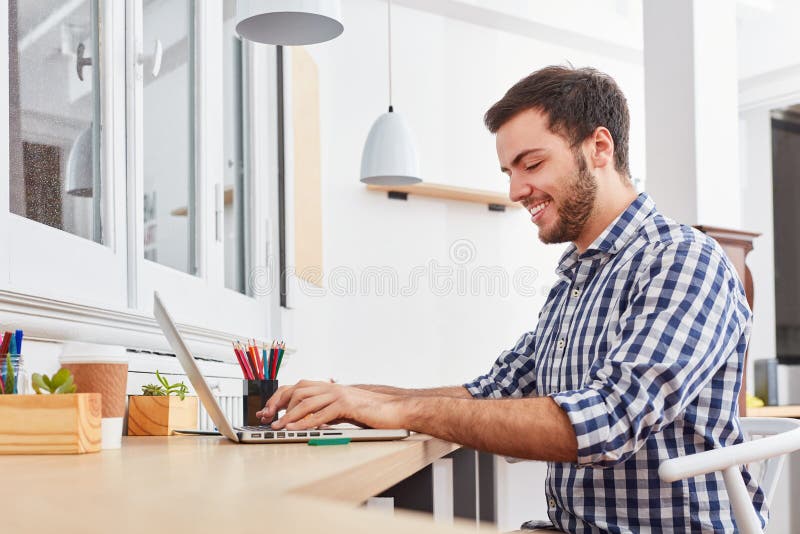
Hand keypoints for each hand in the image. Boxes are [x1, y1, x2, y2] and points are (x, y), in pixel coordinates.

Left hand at [255, 379, 405, 430]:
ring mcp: (338, 394)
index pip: (296, 387)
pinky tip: (295, 430)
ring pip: (305, 401)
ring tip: (276, 427)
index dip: (278, 398)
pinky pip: (320, 414)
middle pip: (296, 391)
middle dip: (278, 405)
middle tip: (266, 419)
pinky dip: (305, 422)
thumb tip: (303, 422)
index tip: (266, 411)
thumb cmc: (369, 411)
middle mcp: (330, 387)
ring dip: (288, 415)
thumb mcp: (340, 410)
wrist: (392, 410)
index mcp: (327, 387)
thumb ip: (323, 412)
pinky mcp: (346, 405)